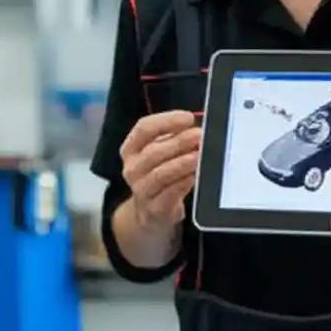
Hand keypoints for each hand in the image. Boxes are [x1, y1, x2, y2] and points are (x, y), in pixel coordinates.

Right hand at [119, 110, 200, 230]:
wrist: (152, 213)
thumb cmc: (160, 174)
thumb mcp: (162, 154)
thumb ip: (174, 138)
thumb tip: (195, 127)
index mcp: (131, 148)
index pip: (144, 128)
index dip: (166, 121)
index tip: (188, 118)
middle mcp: (132, 169)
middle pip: (152, 152)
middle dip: (178, 142)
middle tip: (199, 136)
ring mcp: (141, 191)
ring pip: (159, 174)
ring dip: (181, 163)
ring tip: (198, 156)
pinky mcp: (154, 209)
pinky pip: (168, 195)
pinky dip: (181, 184)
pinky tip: (193, 177)